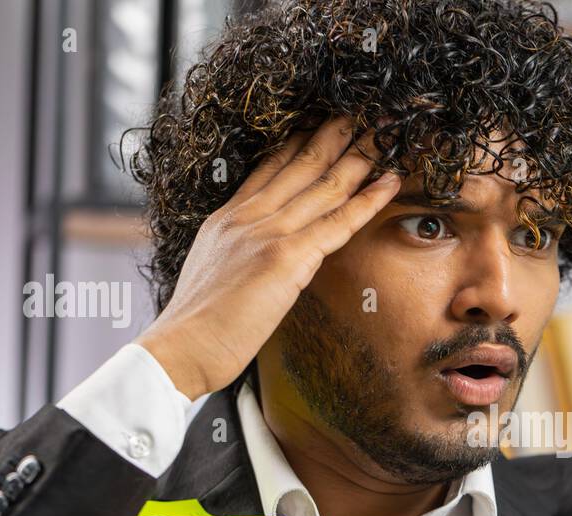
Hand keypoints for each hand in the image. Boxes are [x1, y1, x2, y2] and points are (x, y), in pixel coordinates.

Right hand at [135, 116, 401, 399]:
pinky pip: (338, 222)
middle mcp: (247, 217)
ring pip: (323, 185)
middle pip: (300, 164)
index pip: (269, 169)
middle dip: (334, 135)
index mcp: (227, 218)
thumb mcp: (214, 275)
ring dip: (359, 155)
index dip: (299, 142)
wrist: (180, 348)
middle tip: (362, 110)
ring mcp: (266, 233)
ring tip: (385, 133)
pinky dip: (369, 199)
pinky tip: (391, 180)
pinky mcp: (286, 258)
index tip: (321, 121)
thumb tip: (259, 261)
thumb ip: (239, 256)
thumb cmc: (195, 328)